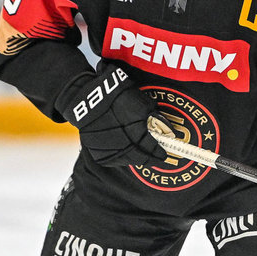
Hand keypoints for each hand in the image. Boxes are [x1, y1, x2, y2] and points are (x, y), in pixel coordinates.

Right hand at [55, 62, 169, 166]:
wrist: (89, 97)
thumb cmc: (119, 95)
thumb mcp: (142, 102)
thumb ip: (154, 117)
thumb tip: (167, 130)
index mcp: (133, 125)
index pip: (149, 145)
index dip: (158, 152)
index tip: (163, 154)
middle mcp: (119, 137)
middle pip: (138, 156)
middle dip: (149, 159)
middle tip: (156, 159)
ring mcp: (105, 144)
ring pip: (124, 159)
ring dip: (135, 160)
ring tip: (143, 158)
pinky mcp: (95, 148)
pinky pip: (110, 159)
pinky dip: (120, 159)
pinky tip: (127, 156)